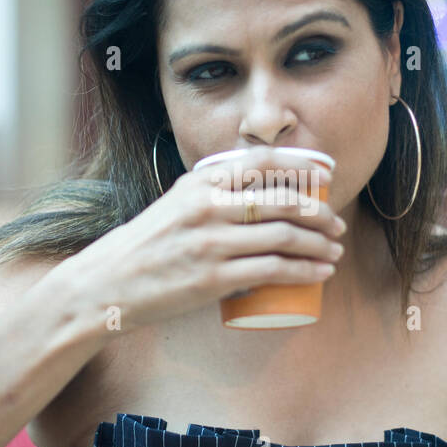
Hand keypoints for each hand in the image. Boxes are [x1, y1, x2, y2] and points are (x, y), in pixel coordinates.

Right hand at [64, 145, 346, 332]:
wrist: (110, 283)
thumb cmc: (149, 244)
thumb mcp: (178, 202)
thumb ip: (213, 191)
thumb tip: (260, 187)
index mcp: (201, 183)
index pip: (263, 163)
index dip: (303, 167)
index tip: (327, 177)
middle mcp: (207, 207)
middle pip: (282, 202)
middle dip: (319, 213)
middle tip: (336, 225)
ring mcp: (211, 243)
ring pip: (283, 237)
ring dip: (319, 244)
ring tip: (334, 251)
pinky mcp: (212, 278)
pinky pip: (271, 271)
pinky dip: (303, 271)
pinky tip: (320, 273)